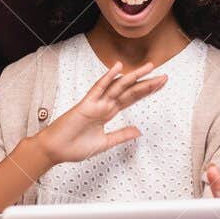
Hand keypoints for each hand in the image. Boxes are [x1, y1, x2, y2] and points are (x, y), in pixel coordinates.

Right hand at [35, 62, 167, 166]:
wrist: (55, 150)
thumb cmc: (75, 146)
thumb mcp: (104, 143)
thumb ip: (121, 135)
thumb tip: (139, 131)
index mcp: (107, 113)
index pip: (131, 99)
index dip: (146, 91)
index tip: (160, 84)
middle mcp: (103, 105)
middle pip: (129, 91)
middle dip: (146, 83)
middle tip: (164, 76)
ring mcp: (95, 103)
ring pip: (117, 86)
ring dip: (133, 76)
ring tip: (149, 67)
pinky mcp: (85, 105)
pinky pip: (98, 88)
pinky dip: (107, 78)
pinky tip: (117, 68)